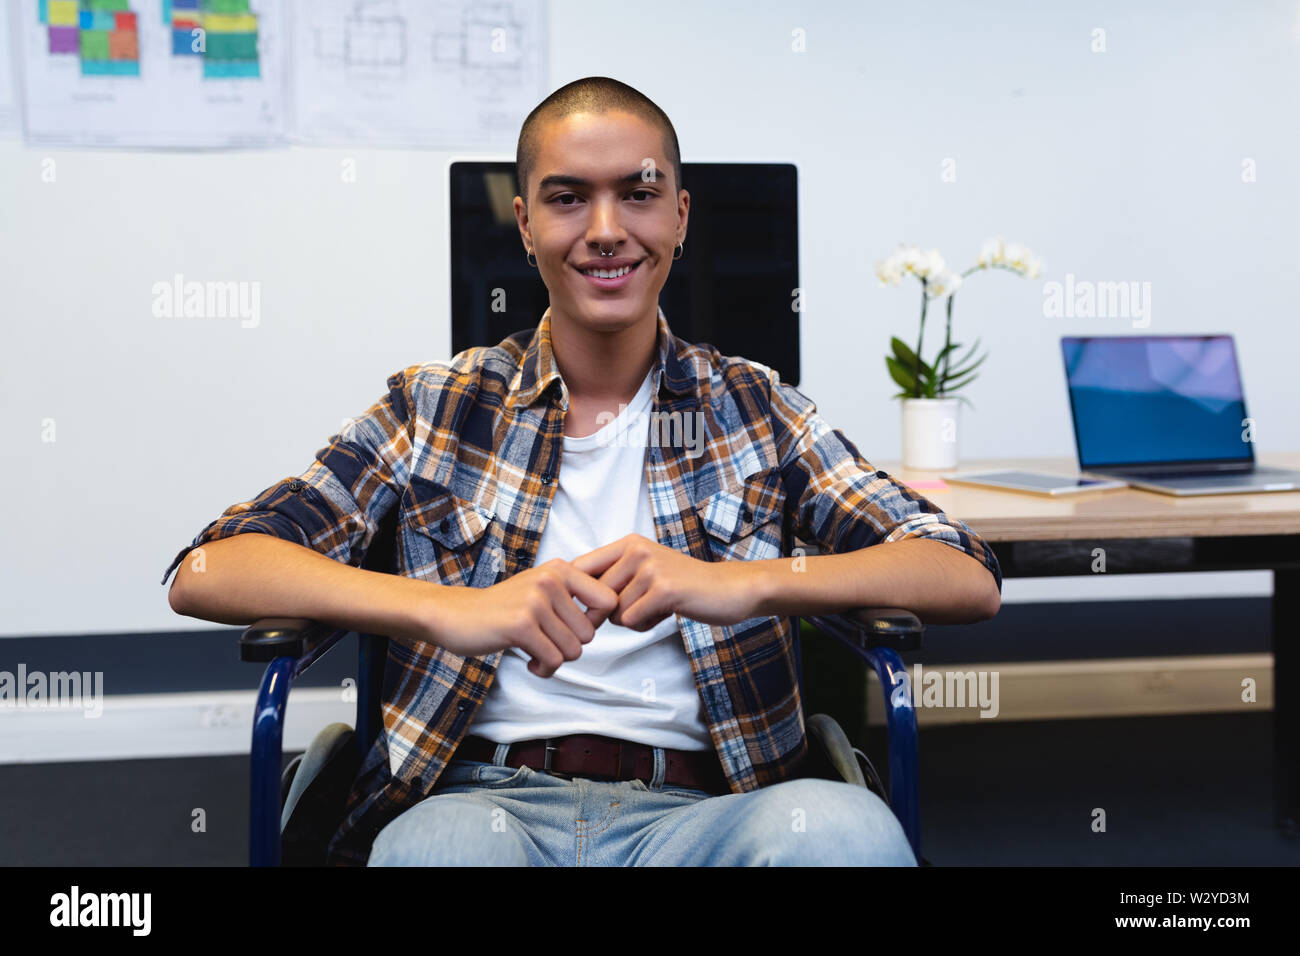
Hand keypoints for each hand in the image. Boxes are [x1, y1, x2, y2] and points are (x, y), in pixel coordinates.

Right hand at [423, 558, 618, 677]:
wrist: (455, 615)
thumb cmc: (503, 607)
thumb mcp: (541, 588)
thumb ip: (575, 595)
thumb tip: (615, 608)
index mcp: (560, 569)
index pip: (608, 601)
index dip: (596, 622)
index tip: (572, 628)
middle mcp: (550, 580)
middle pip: (590, 633)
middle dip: (570, 646)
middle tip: (546, 643)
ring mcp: (535, 602)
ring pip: (573, 650)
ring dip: (555, 660)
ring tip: (536, 651)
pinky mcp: (521, 625)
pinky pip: (553, 660)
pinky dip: (543, 669)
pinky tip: (529, 661)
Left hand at [571, 533, 761, 630]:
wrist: (730, 589)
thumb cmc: (686, 585)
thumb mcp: (647, 571)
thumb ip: (615, 579)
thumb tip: (573, 601)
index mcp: (628, 543)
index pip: (579, 567)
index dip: (575, 593)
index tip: (581, 609)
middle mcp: (636, 550)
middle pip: (595, 596)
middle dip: (609, 613)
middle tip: (639, 609)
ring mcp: (650, 568)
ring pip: (614, 612)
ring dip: (632, 620)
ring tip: (658, 608)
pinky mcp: (663, 589)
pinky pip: (630, 620)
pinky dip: (645, 626)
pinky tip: (665, 614)